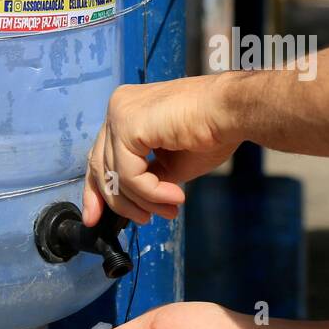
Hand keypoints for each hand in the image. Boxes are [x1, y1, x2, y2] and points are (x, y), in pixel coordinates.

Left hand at [83, 75, 243, 225]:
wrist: (231, 111)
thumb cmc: (212, 131)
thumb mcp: (172, 164)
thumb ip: (149, 177)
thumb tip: (138, 201)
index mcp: (128, 112)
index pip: (100, 156)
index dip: (96, 191)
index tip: (97, 218)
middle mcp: (119, 108)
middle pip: (100, 166)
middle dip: (119, 202)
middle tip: (145, 220)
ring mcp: (120, 114)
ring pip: (116, 175)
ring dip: (145, 201)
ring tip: (170, 208)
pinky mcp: (128, 124)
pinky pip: (130, 174)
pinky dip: (151, 192)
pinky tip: (174, 195)